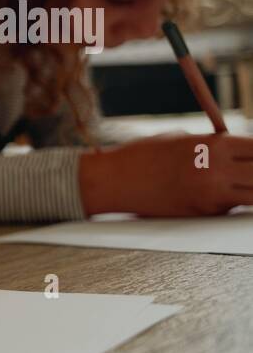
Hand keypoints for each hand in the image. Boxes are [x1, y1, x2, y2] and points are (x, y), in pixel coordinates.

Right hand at [79, 131, 252, 216]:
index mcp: (214, 145)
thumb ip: (214, 145)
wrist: (113, 181)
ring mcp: (211, 195)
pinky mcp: (202, 213)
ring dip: (251, 191)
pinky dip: (232, 201)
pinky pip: (230, 207)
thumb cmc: (142, 156)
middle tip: (248, 174)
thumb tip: (240, 151)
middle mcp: (217, 170)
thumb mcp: (182, 139)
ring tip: (241, 185)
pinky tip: (220, 194)